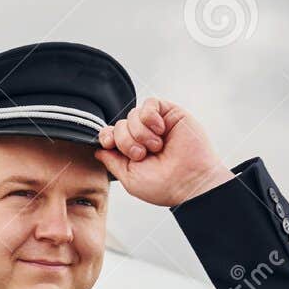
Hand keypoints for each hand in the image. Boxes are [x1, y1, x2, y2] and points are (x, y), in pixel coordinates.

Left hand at [94, 98, 232, 207]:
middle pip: (119, 125)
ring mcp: (156, 124)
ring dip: (139, 132)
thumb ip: (112, 162)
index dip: (106, 136)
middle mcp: (143, 136)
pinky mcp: (170, 113)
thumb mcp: (129, 178)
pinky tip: (159, 130)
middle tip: (141, 154)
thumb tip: (98, 149)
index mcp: (131, 151)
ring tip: (155, 146)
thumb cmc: (163, 185)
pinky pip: (149, 103)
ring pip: (132, 114)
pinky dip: (149, 116)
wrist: (190, 181)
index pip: (110, 134)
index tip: (109, 144)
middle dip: (125, 140)